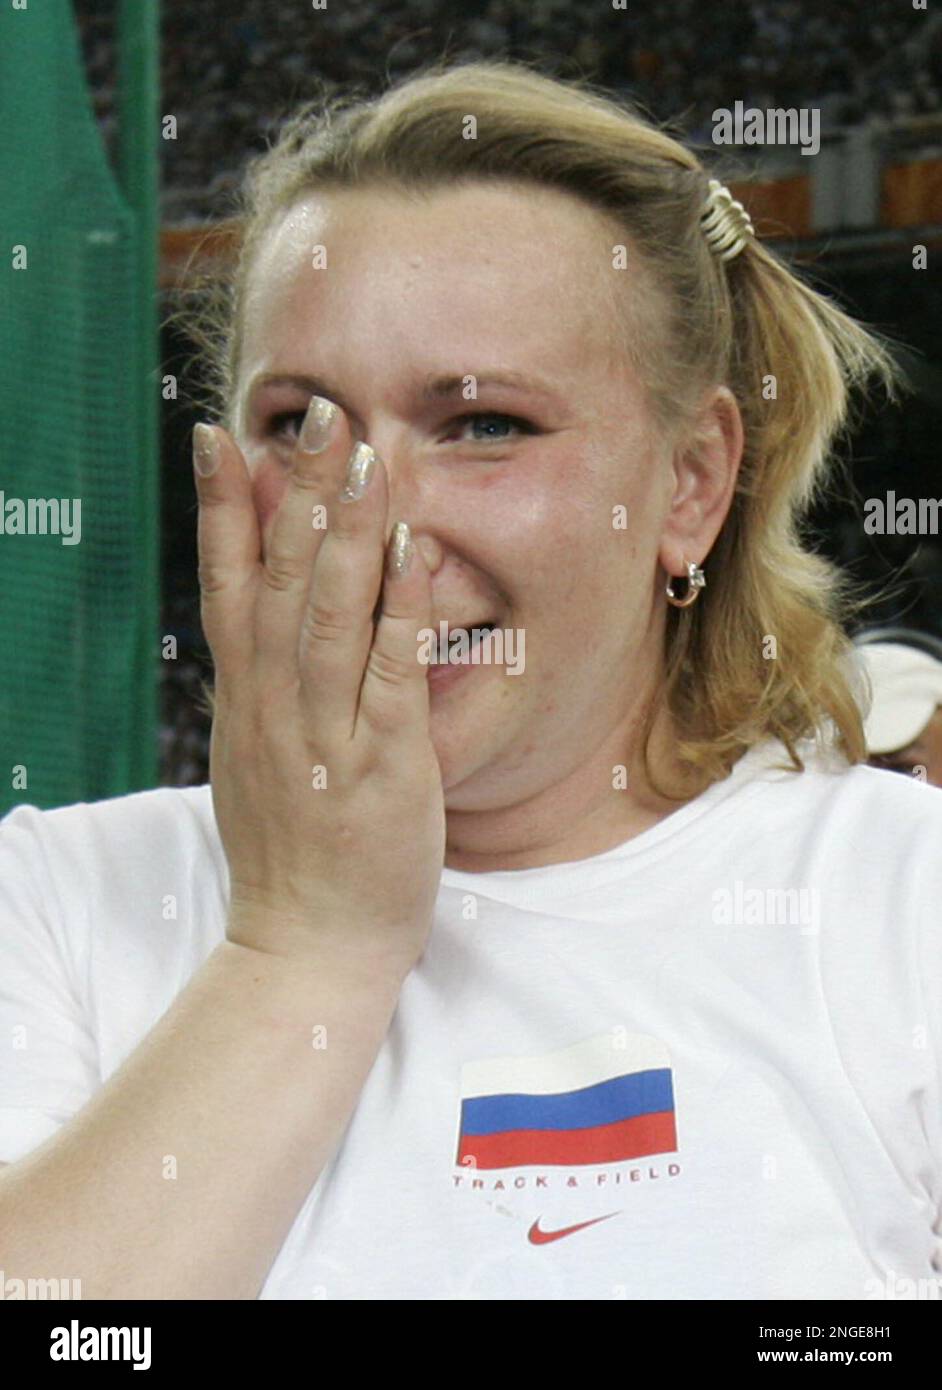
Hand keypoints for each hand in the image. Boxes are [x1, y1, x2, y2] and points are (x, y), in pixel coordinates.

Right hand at [192, 398, 444, 976]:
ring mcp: (324, 735)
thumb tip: (266, 628)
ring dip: (346, 531)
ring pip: (327, 614)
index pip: (225, 587)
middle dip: (296, 492)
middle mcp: (273, 708)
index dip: (223, 509)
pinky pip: (387, 674)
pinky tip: (413, 553)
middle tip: (316, 413)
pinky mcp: (380, 766)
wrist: (307, 948)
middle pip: (278, 581)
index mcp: (246, 703)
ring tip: (364, 456)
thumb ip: (262, 692)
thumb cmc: (293, 858)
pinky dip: (398, 610)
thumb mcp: (257, 764)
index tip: (221, 436)